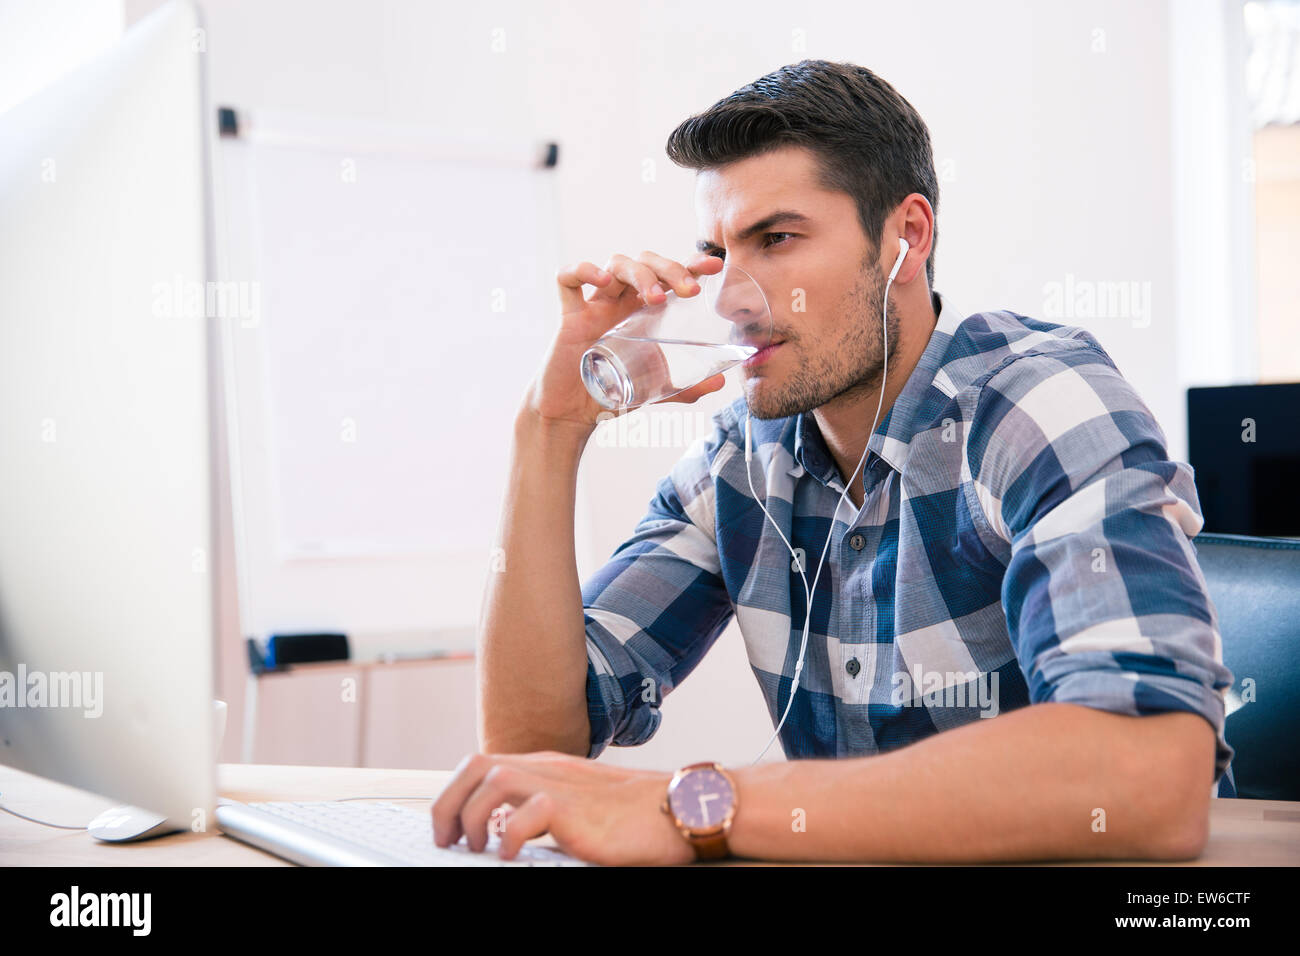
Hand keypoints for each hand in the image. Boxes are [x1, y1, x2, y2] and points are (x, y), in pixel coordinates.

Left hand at [430, 751, 695, 865]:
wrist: (686, 807)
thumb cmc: (643, 813)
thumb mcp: (584, 805)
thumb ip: (549, 810)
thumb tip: (514, 832)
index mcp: (548, 767)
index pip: (483, 763)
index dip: (455, 794)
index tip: (448, 828)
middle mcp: (548, 770)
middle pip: (475, 764)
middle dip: (448, 802)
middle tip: (446, 839)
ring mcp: (562, 786)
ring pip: (492, 778)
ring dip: (471, 815)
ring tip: (477, 847)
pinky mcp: (576, 810)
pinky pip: (527, 812)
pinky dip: (509, 834)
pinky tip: (512, 854)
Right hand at [521, 251, 727, 433]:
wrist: (574, 413)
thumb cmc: (612, 392)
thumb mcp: (656, 388)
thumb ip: (687, 386)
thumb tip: (721, 382)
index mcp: (643, 309)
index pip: (668, 274)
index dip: (690, 263)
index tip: (713, 266)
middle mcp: (621, 300)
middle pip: (645, 262)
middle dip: (670, 269)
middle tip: (689, 291)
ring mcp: (595, 304)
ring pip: (616, 264)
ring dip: (640, 273)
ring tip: (655, 297)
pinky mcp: (569, 316)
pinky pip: (567, 279)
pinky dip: (583, 271)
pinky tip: (602, 281)